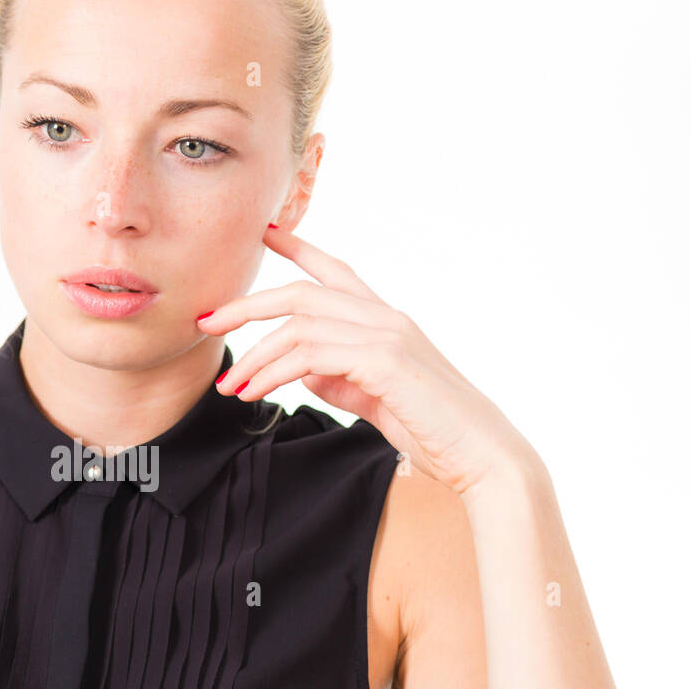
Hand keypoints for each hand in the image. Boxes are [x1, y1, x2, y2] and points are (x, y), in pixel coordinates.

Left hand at [197, 224, 534, 500]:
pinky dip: (274, 372)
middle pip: (301, 292)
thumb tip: (304, 373)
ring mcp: (387, 335)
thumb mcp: (374, 399)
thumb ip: (340, 380)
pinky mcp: (385, 361)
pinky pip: (312, 354)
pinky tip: (254, 393)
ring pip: (299, 324)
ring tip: (229, 386)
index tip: (263, 233)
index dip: (297, 247)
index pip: (334, 272)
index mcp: (385, 320)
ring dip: (254, 355)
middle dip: (248, 304)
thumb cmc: (434, 430)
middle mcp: (386, 317)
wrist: (482, 455)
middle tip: (207, 322)